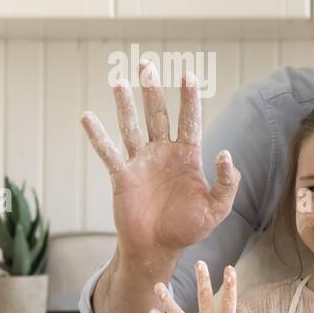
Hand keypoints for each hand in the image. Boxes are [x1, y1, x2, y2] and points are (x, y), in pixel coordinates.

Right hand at [81, 61, 238, 259]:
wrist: (159, 248)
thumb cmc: (190, 227)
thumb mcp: (217, 208)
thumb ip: (226, 182)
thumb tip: (225, 154)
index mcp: (188, 156)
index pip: (190, 121)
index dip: (189, 98)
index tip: (187, 74)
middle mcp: (163, 153)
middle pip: (157, 115)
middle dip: (152, 90)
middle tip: (146, 64)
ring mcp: (141, 162)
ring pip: (132, 127)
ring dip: (124, 105)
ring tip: (118, 81)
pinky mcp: (122, 176)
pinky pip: (109, 152)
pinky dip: (98, 136)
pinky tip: (87, 117)